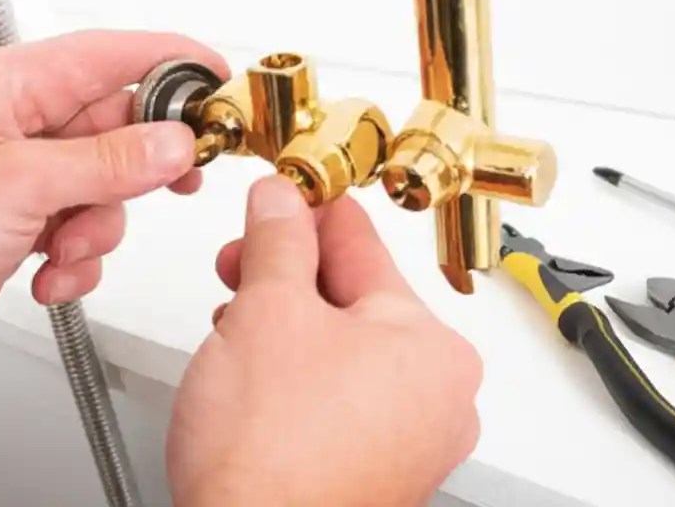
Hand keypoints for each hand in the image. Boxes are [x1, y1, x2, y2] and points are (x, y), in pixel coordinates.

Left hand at [0, 30, 228, 382]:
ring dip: (99, 228)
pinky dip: (74, 262)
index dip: (172, 62)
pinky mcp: (12, 231)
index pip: (111, 54)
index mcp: (9, 87)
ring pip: (104, 190)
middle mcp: (14, 128)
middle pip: (115, 128)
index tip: (220, 79)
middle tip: (178, 183)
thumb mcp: (21, 183)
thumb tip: (173, 141)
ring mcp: (14, 181)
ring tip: (64, 249)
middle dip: (140, 167)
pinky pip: (77, 234)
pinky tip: (45, 278)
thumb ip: (110, 161)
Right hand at [168, 177, 482, 506]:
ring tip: (236, 332)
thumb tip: (280, 203)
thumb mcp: (266, 313)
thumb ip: (277, 242)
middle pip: (354, 299)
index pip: (362, 244)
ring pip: (343, 350)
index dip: (305, 212)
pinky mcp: (378, 473)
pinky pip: (340, 399)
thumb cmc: (271, 459)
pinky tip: (256, 383)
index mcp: (431, 344)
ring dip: (286, 329)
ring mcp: (411, 441)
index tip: (275, 200)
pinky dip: (298, 379)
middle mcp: (438, 395)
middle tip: (238, 271)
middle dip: (286, 280)